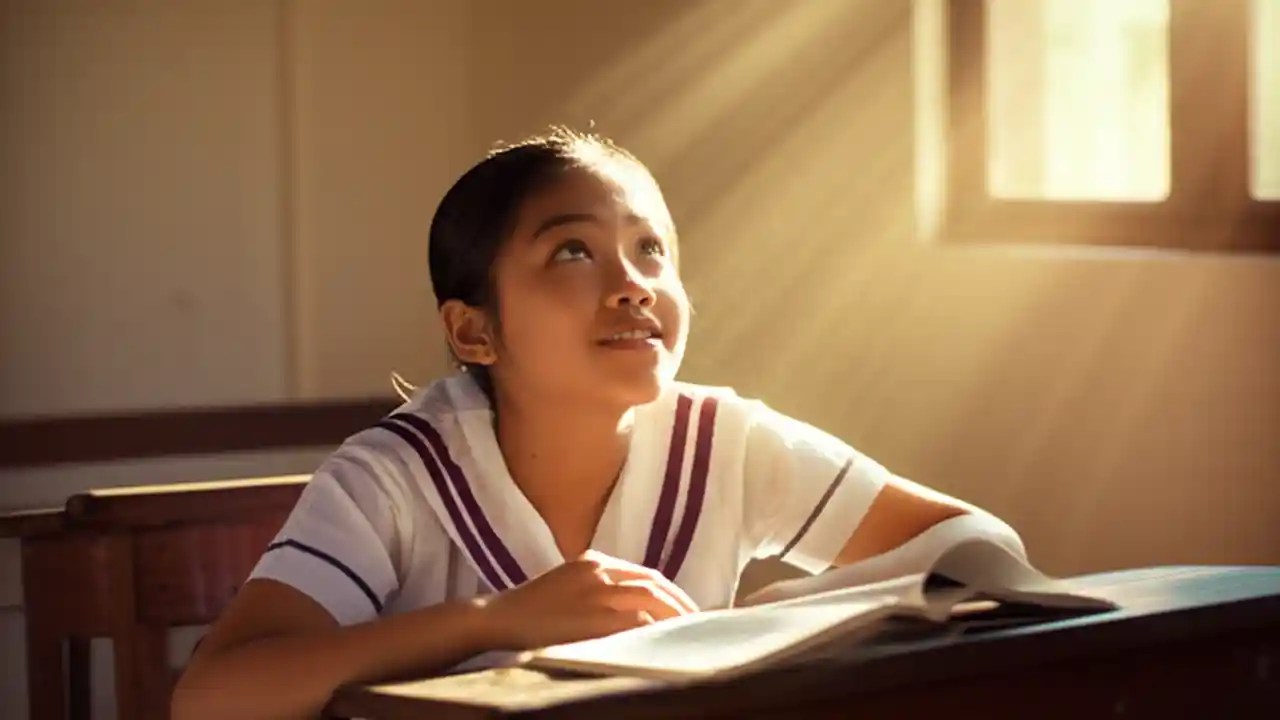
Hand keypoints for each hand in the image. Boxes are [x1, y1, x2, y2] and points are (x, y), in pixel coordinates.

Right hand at [480, 550, 699, 649]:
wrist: (499, 618)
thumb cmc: (534, 609)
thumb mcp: (571, 587)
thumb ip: (601, 590)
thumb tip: (638, 611)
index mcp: (594, 561)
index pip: (645, 574)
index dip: (671, 591)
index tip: (685, 608)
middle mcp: (599, 571)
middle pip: (654, 583)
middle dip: (680, 602)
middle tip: (698, 620)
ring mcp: (596, 592)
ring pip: (650, 597)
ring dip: (674, 613)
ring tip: (689, 630)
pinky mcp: (592, 616)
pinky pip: (633, 621)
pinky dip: (651, 628)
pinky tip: (663, 640)